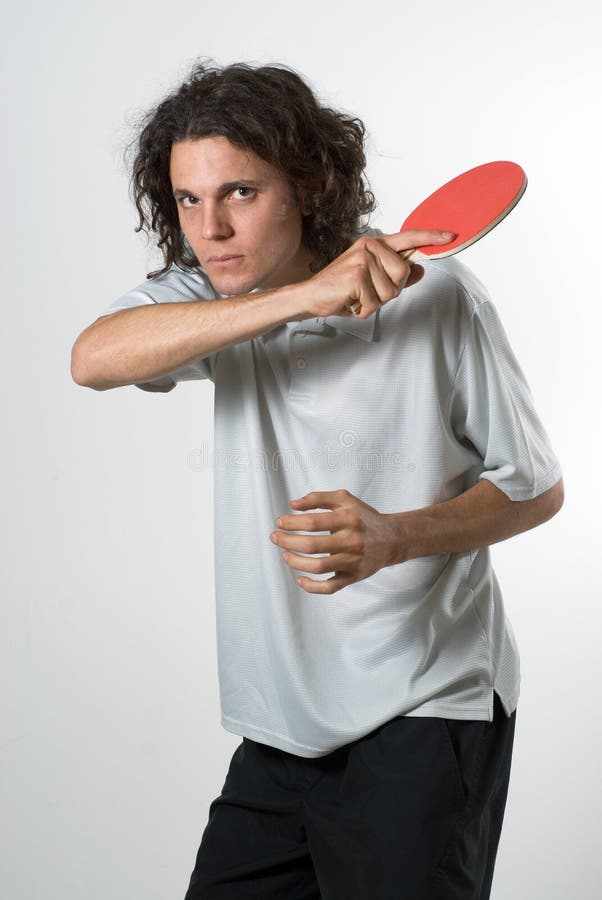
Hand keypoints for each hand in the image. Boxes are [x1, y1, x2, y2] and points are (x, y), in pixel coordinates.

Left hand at [269, 488, 399, 593]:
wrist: (392, 539)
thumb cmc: (364, 517)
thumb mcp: (344, 499)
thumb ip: (318, 498)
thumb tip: (292, 505)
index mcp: (348, 519)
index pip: (313, 522)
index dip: (292, 523)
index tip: (279, 522)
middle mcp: (351, 540)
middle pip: (312, 545)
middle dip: (287, 541)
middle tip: (275, 537)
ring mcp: (352, 561)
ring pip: (318, 567)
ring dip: (295, 562)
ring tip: (284, 555)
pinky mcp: (353, 576)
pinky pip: (330, 587)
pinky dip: (312, 587)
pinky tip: (300, 579)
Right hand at [296, 230, 453, 319]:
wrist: (311, 296)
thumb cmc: (341, 289)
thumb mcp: (372, 280)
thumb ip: (396, 275)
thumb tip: (420, 270)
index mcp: (374, 243)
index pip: (408, 237)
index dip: (431, 237)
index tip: (450, 237)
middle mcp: (369, 247)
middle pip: (403, 273)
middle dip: (390, 290)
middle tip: (368, 292)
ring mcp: (363, 260)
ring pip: (391, 291)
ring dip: (375, 303)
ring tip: (358, 297)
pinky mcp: (357, 277)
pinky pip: (376, 303)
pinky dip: (364, 310)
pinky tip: (351, 302)